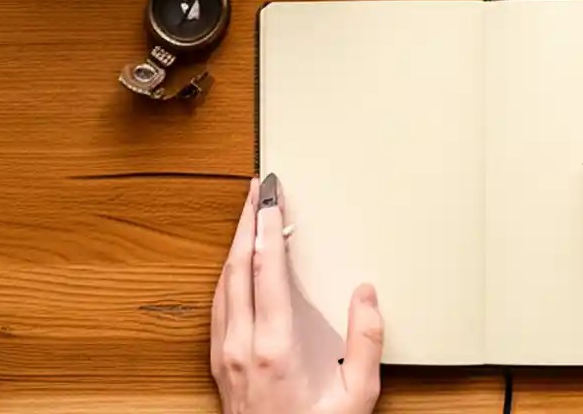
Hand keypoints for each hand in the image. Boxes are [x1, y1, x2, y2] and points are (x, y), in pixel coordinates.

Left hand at [211, 179, 383, 413]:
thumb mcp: (357, 397)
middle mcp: (239, 345)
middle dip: (244, 221)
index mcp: (272, 347)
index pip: (264, 268)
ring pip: (221, 283)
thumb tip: (365, 293)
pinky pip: (218, 304)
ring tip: (247, 216)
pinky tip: (236, 264)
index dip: (265, 225)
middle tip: (255, 188)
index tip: (271, 195)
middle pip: (235, 265)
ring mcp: (223, 354)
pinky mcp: (217, 364)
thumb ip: (365, 342)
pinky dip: (227, 273)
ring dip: (233, 244)